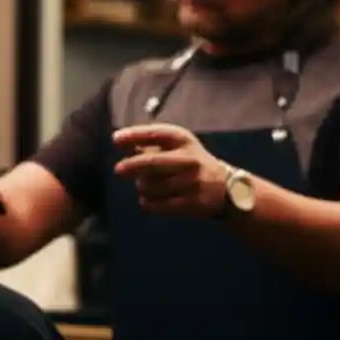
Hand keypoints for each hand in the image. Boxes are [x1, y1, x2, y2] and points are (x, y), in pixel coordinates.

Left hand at [112, 123, 229, 218]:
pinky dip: (146, 202)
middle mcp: (189, 160)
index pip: (154, 133)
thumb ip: (151, 144)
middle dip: (130, 166)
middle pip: (150, 163)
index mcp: (184, 140)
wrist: (225, 189)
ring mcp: (191, 183)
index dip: (133, 136)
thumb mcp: (178, 146)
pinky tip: (150, 199)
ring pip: (149, 187)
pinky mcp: (190, 204)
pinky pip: (154, 205)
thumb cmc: (191, 163)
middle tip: (118, 169)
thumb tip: (120, 142)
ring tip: (147, 185)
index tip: (115, 139)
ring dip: (141, 187)